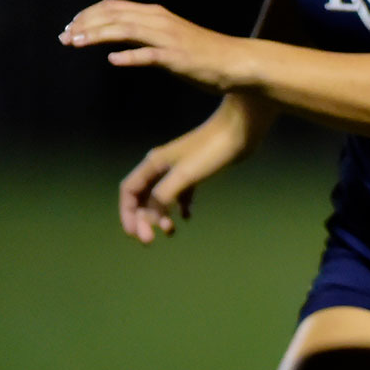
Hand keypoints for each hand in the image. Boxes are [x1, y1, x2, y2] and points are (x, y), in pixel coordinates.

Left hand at [61, 0, 243, 92]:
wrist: (235, 62)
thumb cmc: (201, 53)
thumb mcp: (167, 39)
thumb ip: (141, 37)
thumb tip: (112, 43)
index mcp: (156, 15)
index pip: (114, 7)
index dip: (88, 14)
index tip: (70, 27)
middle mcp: (160, 21)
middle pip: (115, 16)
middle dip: (85, 25)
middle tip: (64, 37)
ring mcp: (168, 39)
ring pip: (126, 30)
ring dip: (97, 36)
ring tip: (75, 44)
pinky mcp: (177, 58)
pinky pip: (150, 55)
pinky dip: (130, 56)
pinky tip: (114, 60)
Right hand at [117, 100, 263, 243]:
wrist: (241, 129)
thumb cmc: (211, 150)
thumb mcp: (185, 175)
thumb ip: (164, 196)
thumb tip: (150, 217)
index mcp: (153, 164)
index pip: (129, 191)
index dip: (128, 214)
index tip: (135, 234)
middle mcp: (162, 166)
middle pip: (144, 197)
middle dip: (144, 219)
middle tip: (151, 241)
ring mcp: (179, 169)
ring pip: (162, 197)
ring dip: (162, 216)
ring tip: (171, 231)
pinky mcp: (197, 171)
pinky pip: (181, 193)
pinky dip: (181, 206)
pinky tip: (188, 217)